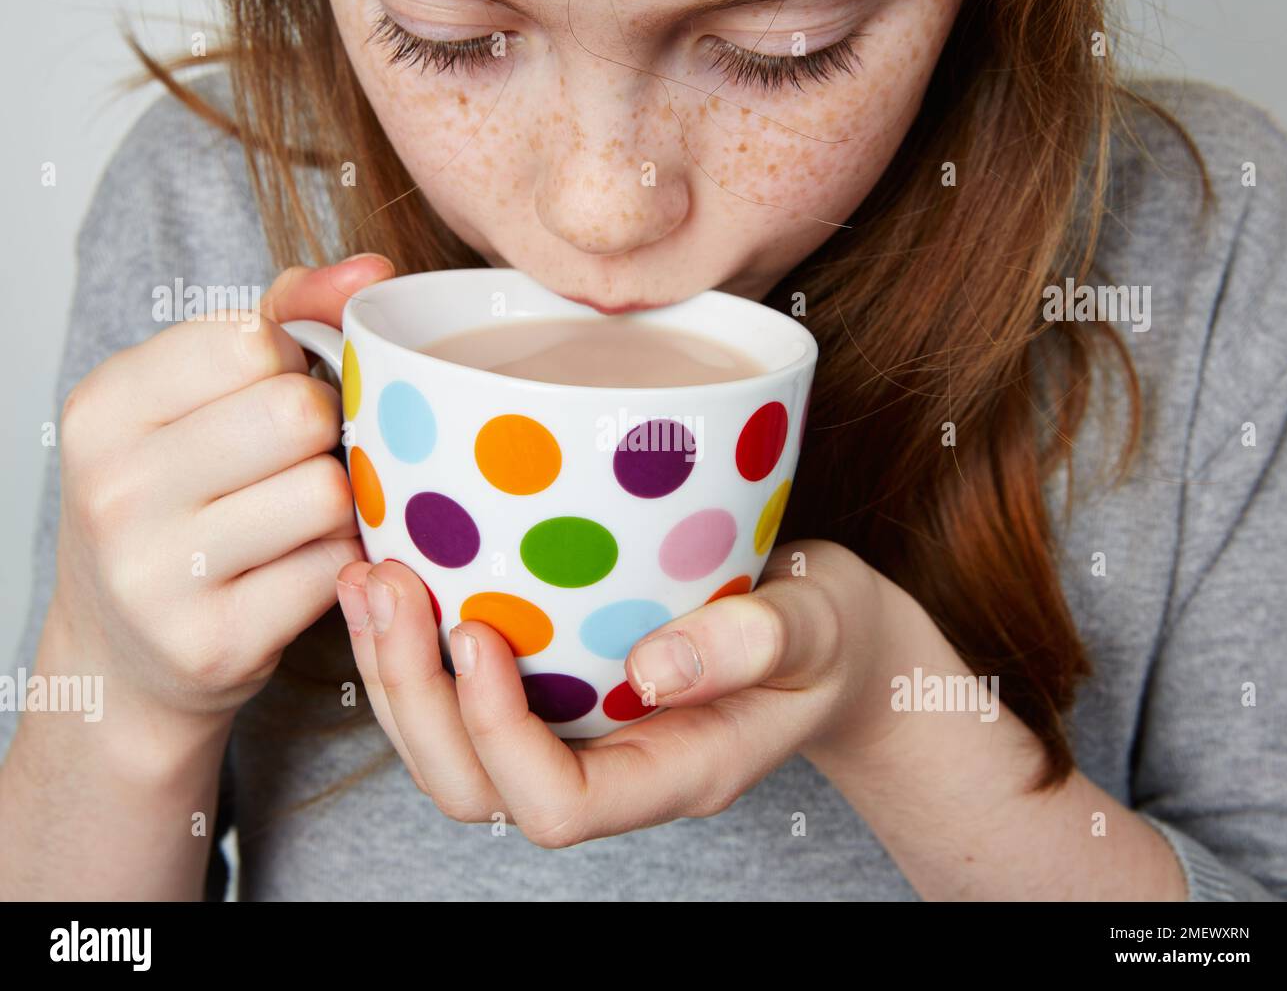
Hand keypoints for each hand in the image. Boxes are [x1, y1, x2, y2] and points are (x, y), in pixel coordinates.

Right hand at [48, 255, 393, 721]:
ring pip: (329, 493)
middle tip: (300, 464)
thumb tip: (374, 270)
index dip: (293, 366)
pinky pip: (334, 570)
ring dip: (340, 504)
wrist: (124, 653)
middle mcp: (112, 486)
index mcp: (103, 406)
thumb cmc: (177, 504)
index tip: (274, 399)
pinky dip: (340, 564)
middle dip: (323, 436)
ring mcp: (155, 572)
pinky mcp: (212, 642)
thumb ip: (282, 317)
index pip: (252, 340)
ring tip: (303, 517)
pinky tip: (304, 568)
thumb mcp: (194, 401)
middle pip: (298, 414)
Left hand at [335, 539, 907, 846]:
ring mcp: (577, 735)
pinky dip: (417, 646)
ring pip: (452, 753)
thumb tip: (652, 665)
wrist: (831, 639)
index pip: (559, 805)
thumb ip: (757, 644)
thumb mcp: (821, 625)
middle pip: (476, 789)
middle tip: (384, 584)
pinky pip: (464, 698)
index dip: (498, 731)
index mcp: (673, 771)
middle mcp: (610, 769)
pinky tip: (399, 570)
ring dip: (395, 672)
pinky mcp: (560, 692)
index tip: (478, 629)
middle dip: (414, 696)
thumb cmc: (832, 634)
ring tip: (366, 575)